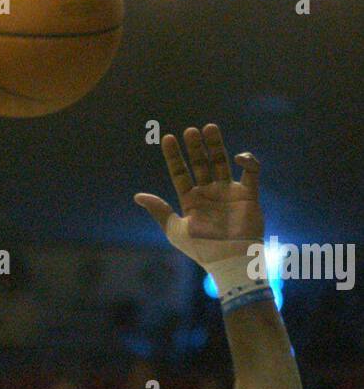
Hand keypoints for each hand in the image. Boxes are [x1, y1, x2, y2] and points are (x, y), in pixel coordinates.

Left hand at [135, 125, 263, 267]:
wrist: (230, 261)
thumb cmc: (201, 249)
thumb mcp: (175, 230)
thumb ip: (159, 211)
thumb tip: (137, 196)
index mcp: (191, 200)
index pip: (180, 172)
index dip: (174, 156)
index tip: (168, 139)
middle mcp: (209, 193)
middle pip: (201, 163)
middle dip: (195, 147)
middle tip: (190, 131)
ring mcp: (228, 192)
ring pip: (222, 162)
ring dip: (216, 145)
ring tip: (209, 128)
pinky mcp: (248, 195)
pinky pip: (251, 173)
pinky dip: (248, 162)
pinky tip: (238, 157)